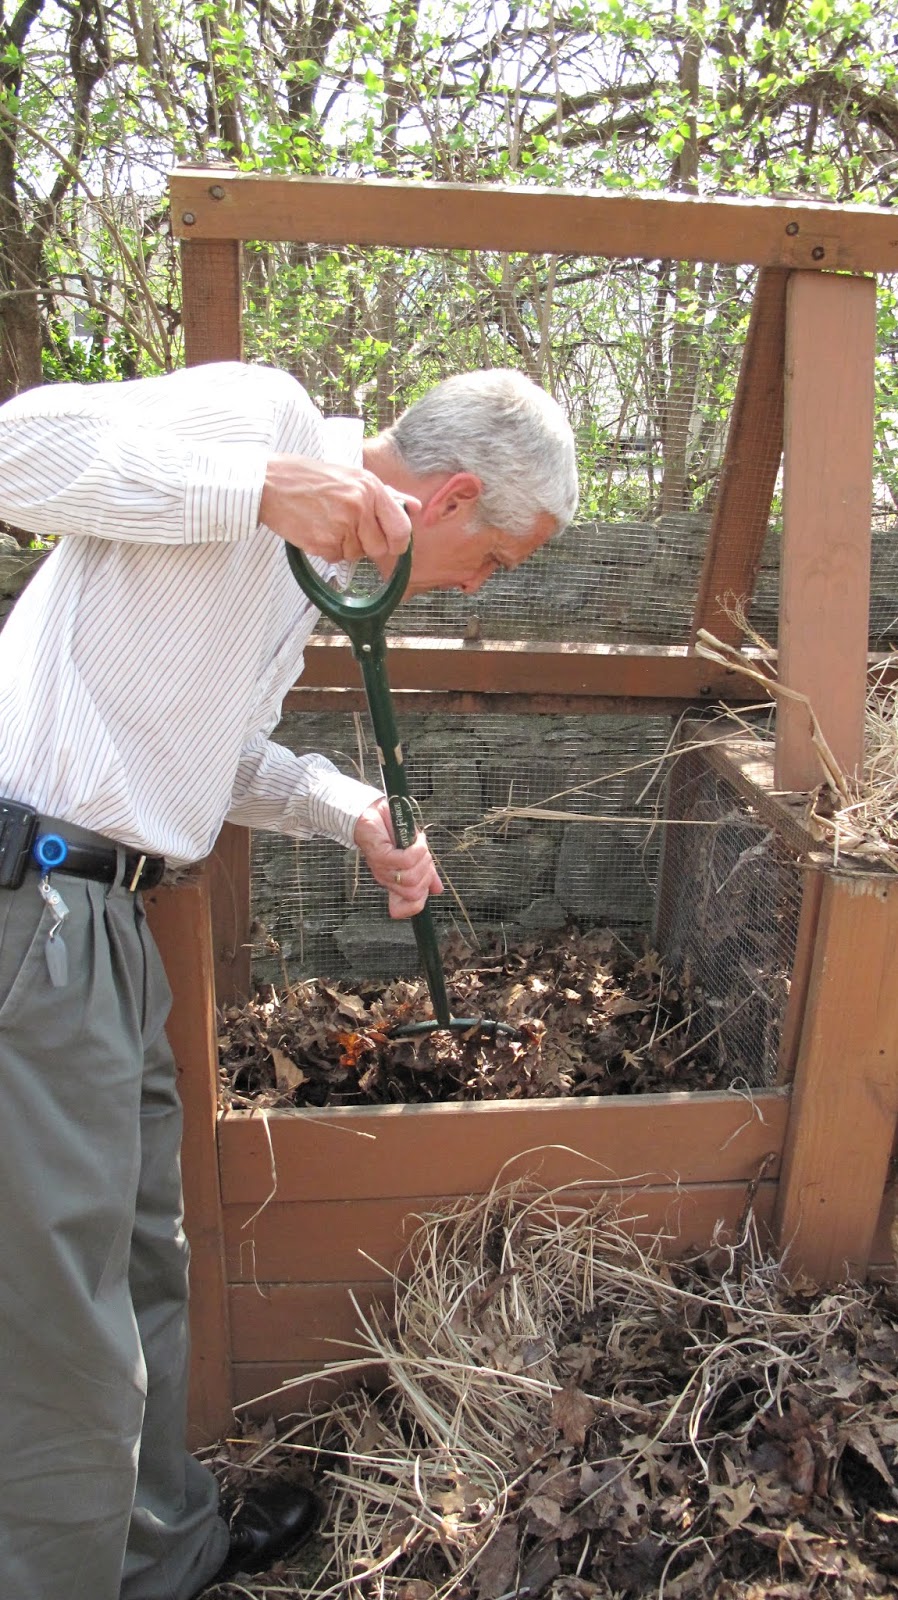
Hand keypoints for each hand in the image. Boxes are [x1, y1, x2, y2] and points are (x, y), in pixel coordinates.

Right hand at [260, 457, 418, 564]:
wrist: (272, 483)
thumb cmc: (312, 478)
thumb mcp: (353, 477)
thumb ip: (387, 495)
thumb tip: (414, 508)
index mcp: (371, 488)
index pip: (401, 528)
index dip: (399, 542)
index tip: (392, 544)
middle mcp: (360, 506)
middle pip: (379, 548)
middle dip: (367, 544)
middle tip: (348, 528)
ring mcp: (341, 526)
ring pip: (356, 554)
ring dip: (345, 546)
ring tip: (328, 522)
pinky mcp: (323, 542)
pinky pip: (336, 558)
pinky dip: (328, 550)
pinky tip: (316, 529)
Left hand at [353, 797, 442, 918]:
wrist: (373, 812)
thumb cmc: (393, 832)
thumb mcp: (415, 853)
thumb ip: (426, 872)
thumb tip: (437, 890)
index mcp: (396, 883)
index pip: (410, 907)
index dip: (419, 903)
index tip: (426, 884)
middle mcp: (388, 880)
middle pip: (415, 893)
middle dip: (427, 873)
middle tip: (423, 854)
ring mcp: (383, 869)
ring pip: (412, 878)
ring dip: (422, 858)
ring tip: (418, 844)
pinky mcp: (381, 856)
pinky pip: (405, 860)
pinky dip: (416, 849)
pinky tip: (416, 839)